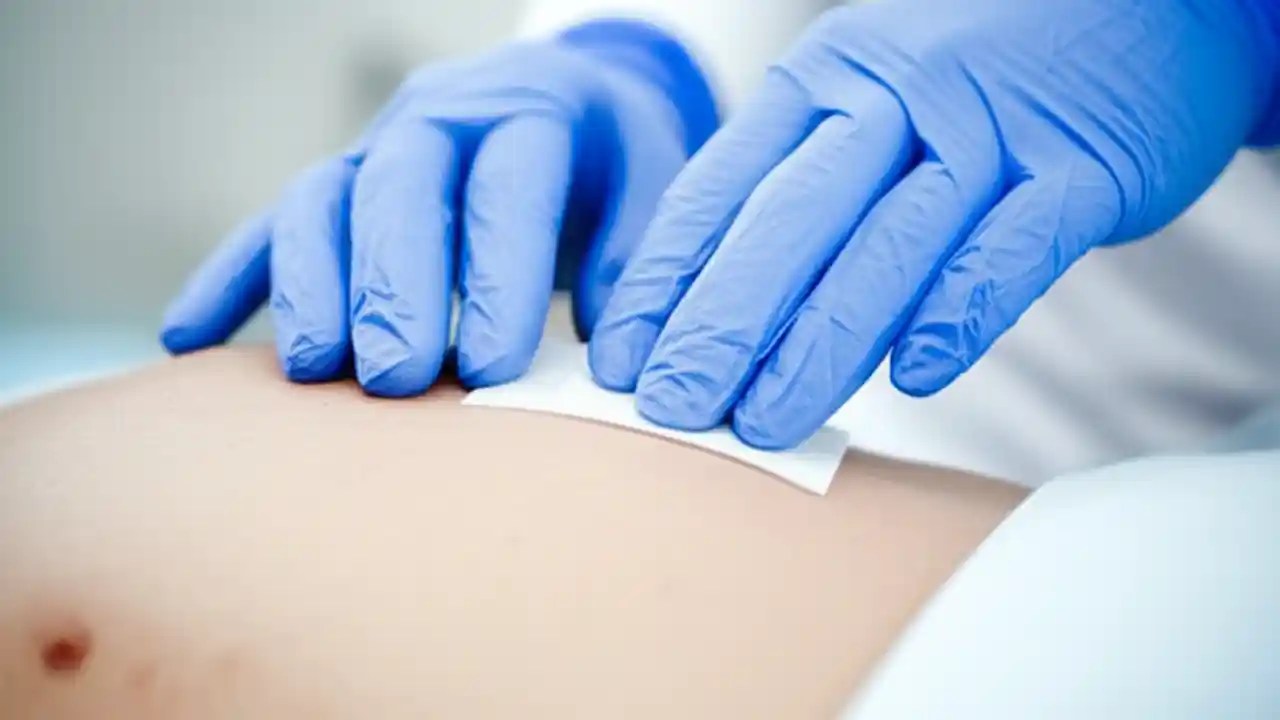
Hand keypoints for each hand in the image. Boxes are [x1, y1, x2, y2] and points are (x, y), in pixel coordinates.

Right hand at [161, 20, 715, 395]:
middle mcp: (442, 120)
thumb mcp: (654, 187)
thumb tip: (611, 356)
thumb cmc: (615, 163)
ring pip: (321, 200)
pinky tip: (186, 342)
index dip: (499, 277)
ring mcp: (375, 148)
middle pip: (399, 189)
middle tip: (397, 380)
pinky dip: (227, 279)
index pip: (507, 188)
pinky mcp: (335, 182)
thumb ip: (637, 259)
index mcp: (534, 113)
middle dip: (394, 286)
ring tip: (311, 375)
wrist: (568, 101)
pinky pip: (269, 225)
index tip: (495, 369)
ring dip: (309, 286)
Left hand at [590, 0, 1279, 447]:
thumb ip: (802, 192)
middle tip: (673, 411)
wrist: (1146, 6)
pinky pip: (1014, 246)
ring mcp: (992, 127)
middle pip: (790, 221)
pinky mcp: (1085, 166)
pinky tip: (919, 377)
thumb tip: (713, 313)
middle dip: (722, 324)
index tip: (621, 364)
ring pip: (889, 244)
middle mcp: (896, 94)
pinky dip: (963, 310)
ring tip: (763, 423)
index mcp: (825, 80)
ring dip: (821, 342)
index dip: (667, 281)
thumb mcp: (870, 104)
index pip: (723, 188)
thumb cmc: (979, 85)